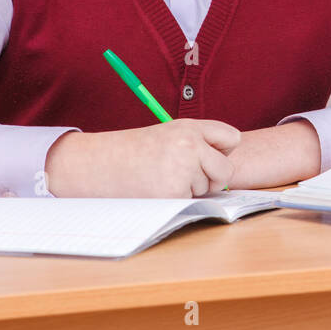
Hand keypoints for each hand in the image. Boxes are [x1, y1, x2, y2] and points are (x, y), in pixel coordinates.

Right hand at [44, 120, 241, 197]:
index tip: (207, 156)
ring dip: (189, 189)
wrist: (98, 165)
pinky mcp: (174, 194)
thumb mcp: (168, 134)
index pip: (232, 138)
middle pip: (226, 170)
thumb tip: (228, 167)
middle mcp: (190, 144)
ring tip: (159, 177)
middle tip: (179, 172)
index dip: (222, 151)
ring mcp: (183, 169)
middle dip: (210, 178)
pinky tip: (156, 190)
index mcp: (190, 127)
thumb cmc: (134, 152)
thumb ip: (200, 142)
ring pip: (208, 189)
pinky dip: (178, 201)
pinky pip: (192, 202)